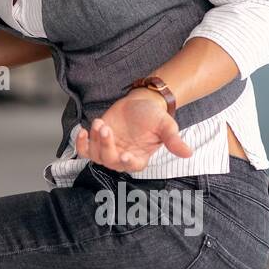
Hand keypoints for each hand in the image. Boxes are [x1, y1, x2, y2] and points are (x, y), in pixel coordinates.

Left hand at [75, 88, 193, 171]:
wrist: (140, 102)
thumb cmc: (153, 115)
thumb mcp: (166, 125)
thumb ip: (173, 139)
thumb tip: (188, 153)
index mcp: (140, 158)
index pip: (132, 166)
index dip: (127, 163)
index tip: (125, 155)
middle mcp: (122, 157)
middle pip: (110, 161)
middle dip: (106, 146)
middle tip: (106, 128)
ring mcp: (108, 149)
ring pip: (96, 155)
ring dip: (95, 140)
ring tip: (100, 123)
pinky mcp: (97, 140)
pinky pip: (84, 149)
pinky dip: (80, 143)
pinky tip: (82, 130)